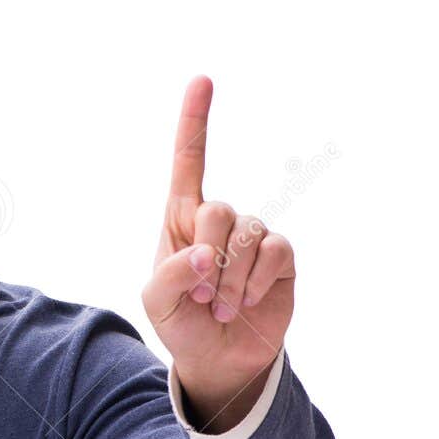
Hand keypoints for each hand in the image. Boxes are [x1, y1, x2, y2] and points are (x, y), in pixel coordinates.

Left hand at [141, 75, 295, 431]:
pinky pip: (276, 252)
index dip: (195, 121)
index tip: (202, 79)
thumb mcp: (157, 302)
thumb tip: (204, 254)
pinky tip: (249, 301)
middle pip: (218, 209)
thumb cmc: (182, 322)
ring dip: (232, 279)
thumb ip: (170, 275)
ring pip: (249, 235)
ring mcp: (253, 237)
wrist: (219, 359)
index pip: (189, 161)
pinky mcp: (281, 258)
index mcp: (181, 219)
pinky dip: (258, 280)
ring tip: (222, 307)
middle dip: (208, 256)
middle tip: (201, 294)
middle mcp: (220, 220)